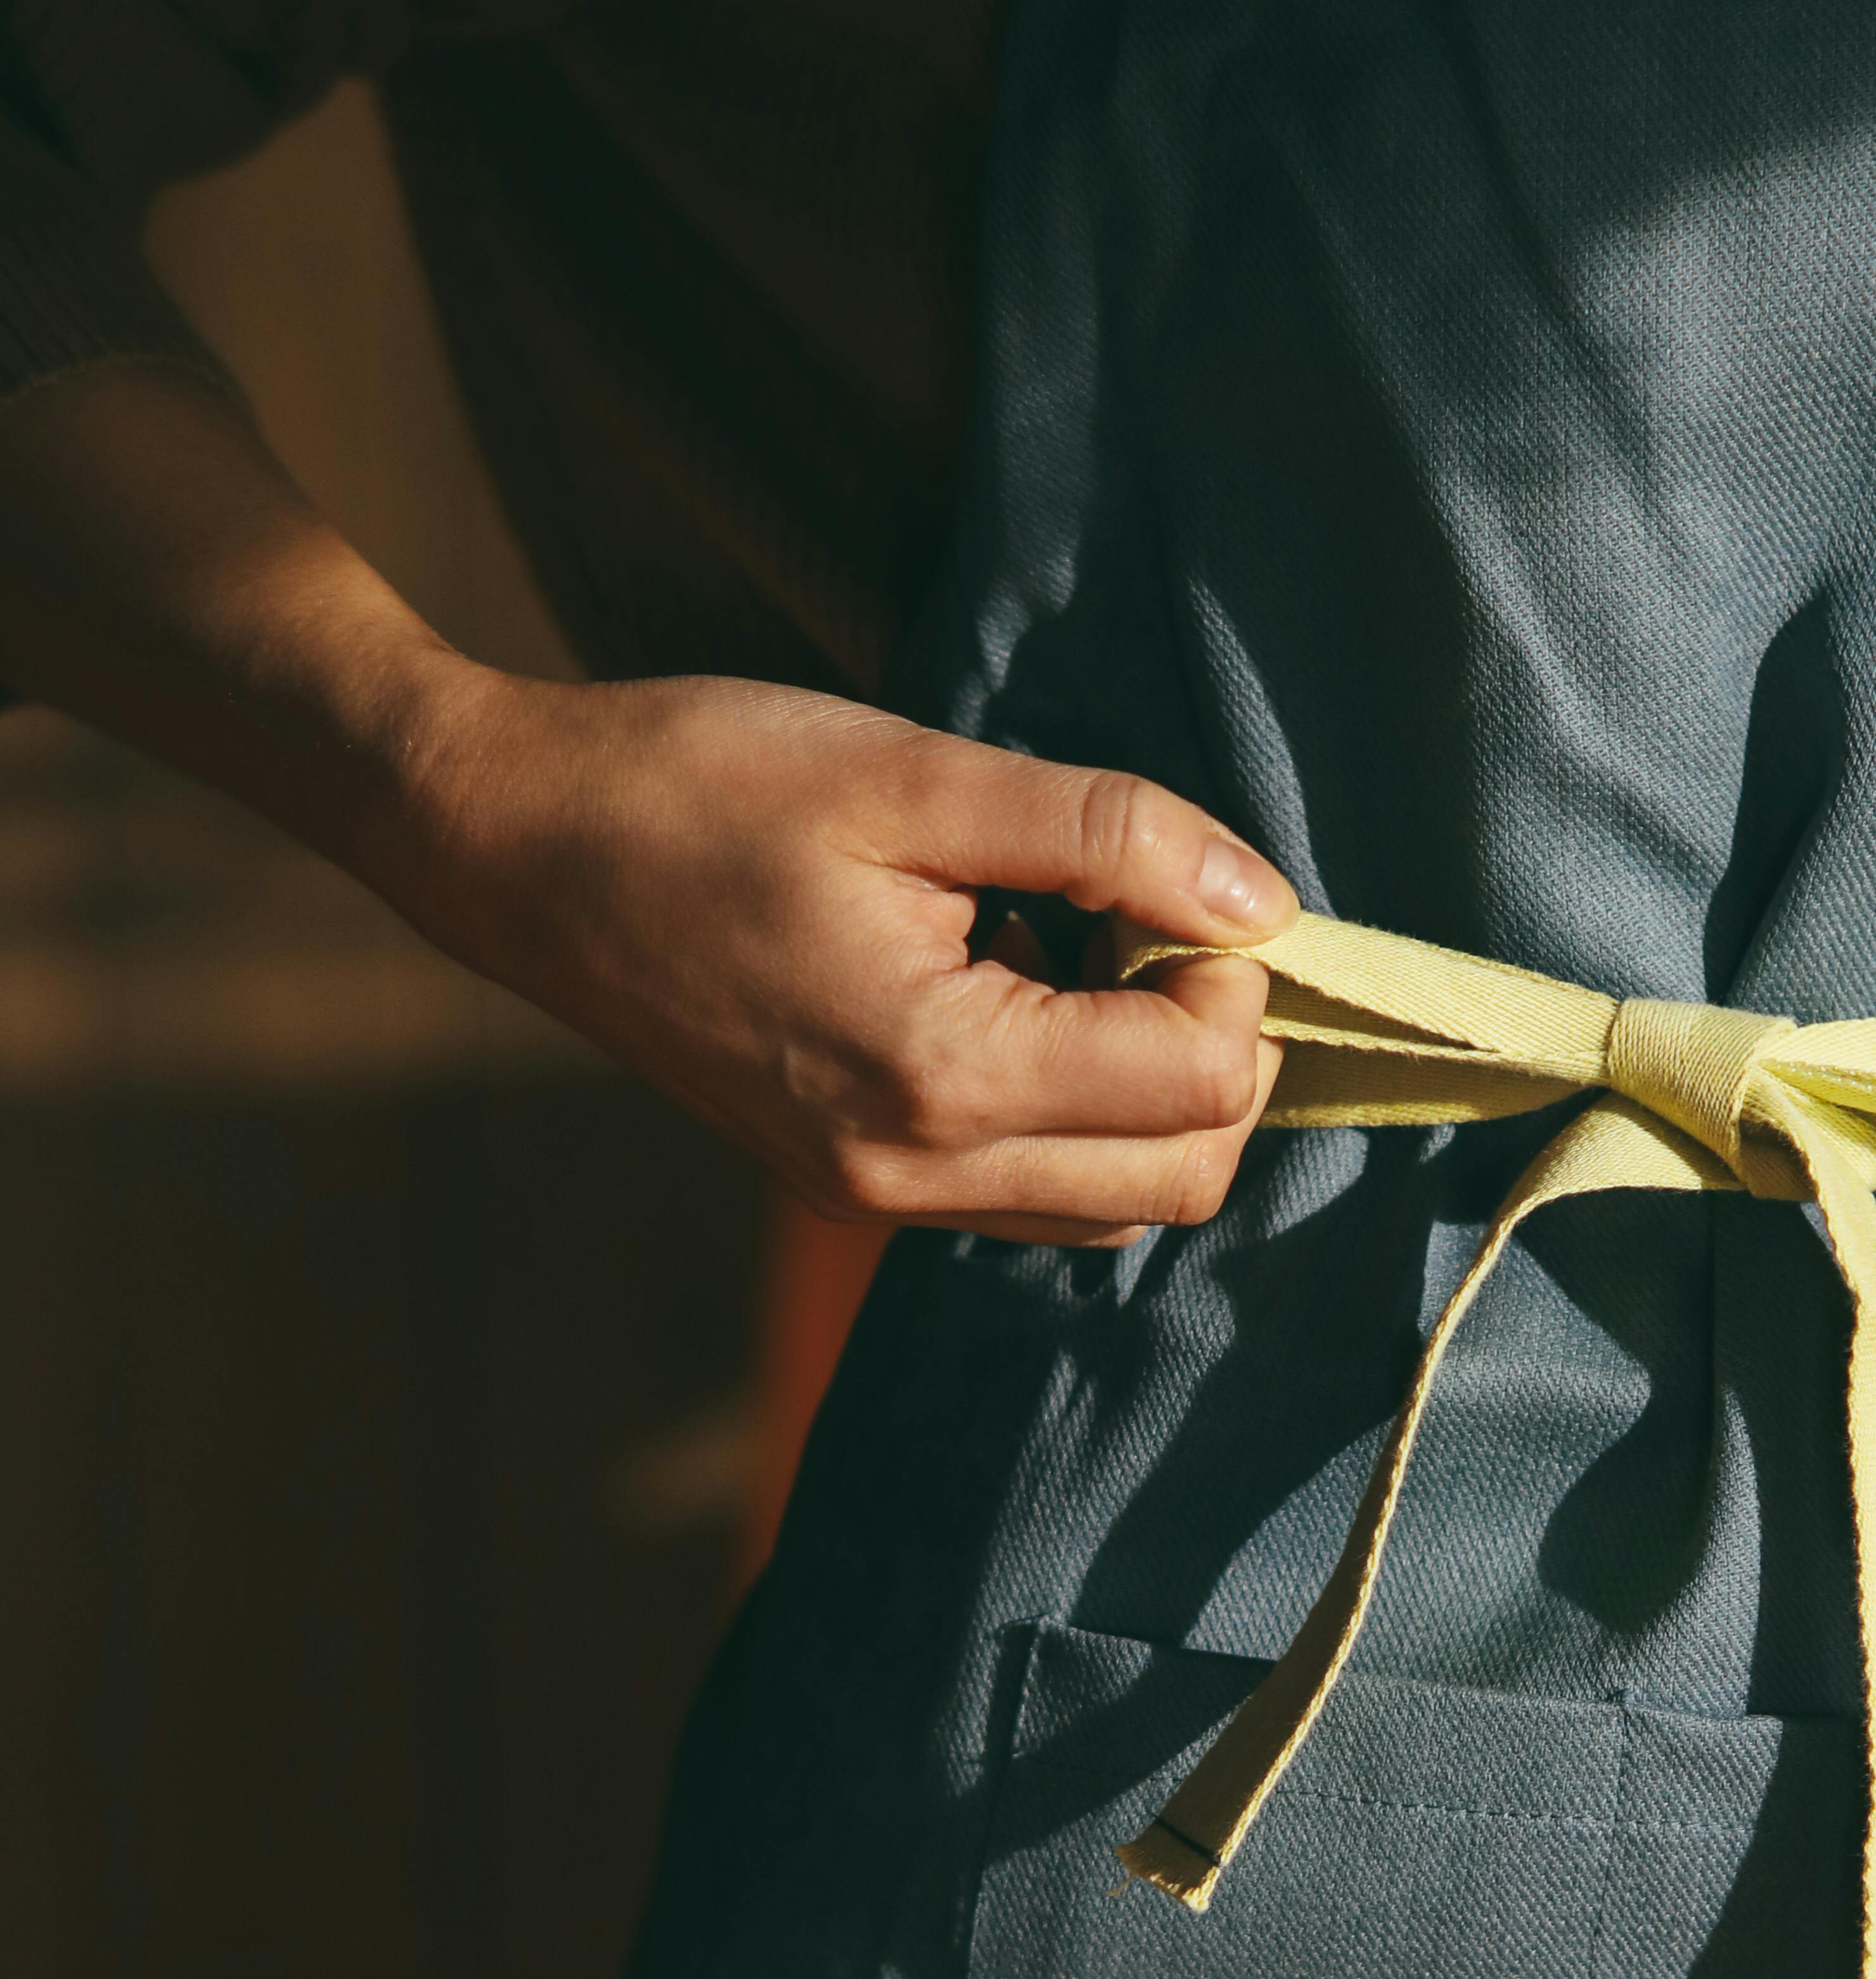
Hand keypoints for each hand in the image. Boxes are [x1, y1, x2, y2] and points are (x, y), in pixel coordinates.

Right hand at [393, 665, 1293, 1242]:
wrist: (512, 847)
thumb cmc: (696, 786)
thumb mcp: (915, 775)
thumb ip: (1106, 840)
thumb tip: (1260, 903)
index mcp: (937, 1075)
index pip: (1199, 1085)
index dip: (1230, 978)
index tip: (1169, 885)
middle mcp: (912, 1175)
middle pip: (1182, 1177)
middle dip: (1214, 1052)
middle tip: (1148, 925)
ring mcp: (875, 1196)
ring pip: (1117, 1203)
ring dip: (1148, 1091)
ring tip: (1075, 956)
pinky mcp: (850, 1184)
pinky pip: (1030, 1192)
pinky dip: (1073, 1113)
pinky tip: (1016, 995)